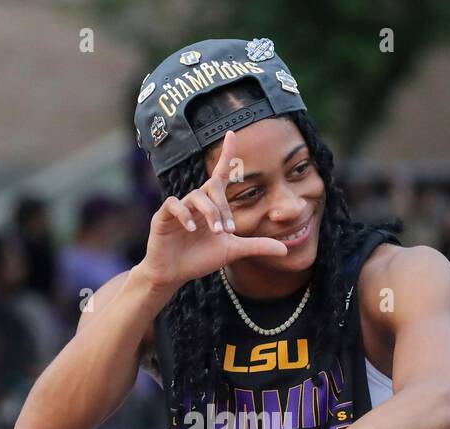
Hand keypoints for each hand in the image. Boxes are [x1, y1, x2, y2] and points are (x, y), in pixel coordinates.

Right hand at [135, 130, 287, 291]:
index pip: (220, 174)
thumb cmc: (199, 259)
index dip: (226, 154)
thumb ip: (257, 247)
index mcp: (211, 205)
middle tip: (229, 230)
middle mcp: (196, 201)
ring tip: (216, 233)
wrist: (174, 273)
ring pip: (196, 196)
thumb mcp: (232, 252)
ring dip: (209, 213)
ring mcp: (179, 207)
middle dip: (223, 206)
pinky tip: (192, 229)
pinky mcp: (163, 216)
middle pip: (212, 187)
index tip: (232, 132)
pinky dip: (184, 214)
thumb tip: (286, 250)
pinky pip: (173, 204)